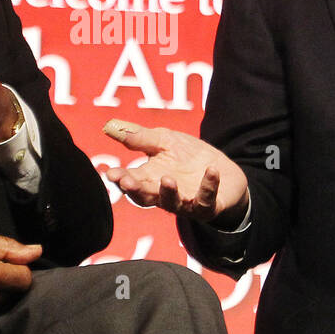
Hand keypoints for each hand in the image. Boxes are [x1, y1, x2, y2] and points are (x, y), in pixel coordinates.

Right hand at [102, 119, 249, 225]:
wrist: (224, 171)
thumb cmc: (189, 157)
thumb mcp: (165, 141)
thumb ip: (141, 137)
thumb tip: (111, 127)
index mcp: (151, 179)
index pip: (131, 180)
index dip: (121, 179)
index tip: (111, 174)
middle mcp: (164, 194)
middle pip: (146, 197)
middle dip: (136, 190)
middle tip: (127, 182)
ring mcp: (186, 202)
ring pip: (173, 204)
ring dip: (169, 193)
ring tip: (167, 179)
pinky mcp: (208, 206)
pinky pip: (207, 200)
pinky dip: (209, 186)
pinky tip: (211, 170)